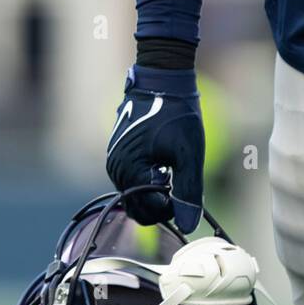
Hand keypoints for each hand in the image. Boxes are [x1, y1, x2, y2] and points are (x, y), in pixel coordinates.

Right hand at [106, 64, 204, 231]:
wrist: (161, 79)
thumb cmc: (177, 113)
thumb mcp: (189, 153)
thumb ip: (188, 192)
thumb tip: (188, 225)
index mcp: (131, 170)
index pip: (147, 211)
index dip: (170, 209)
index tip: (187, 196)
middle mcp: (116, 169)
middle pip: (137, 208)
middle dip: (161, 204)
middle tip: (181, 188)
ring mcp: (114, 161)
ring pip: (134, 195)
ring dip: (154, 192)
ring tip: (173, 171)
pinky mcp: (118, 154)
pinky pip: (131, 180)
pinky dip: (147, 181)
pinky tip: (164, 165)